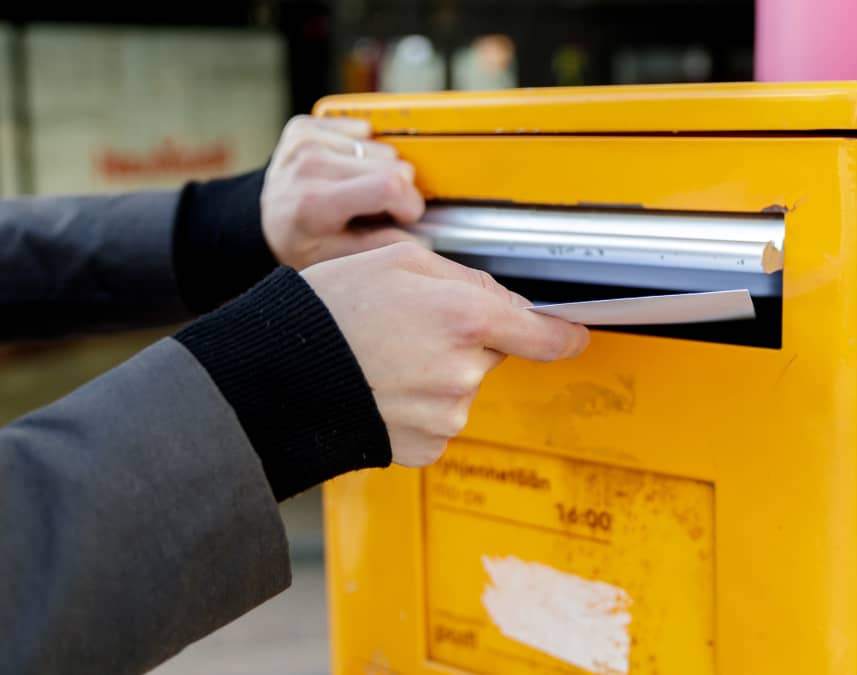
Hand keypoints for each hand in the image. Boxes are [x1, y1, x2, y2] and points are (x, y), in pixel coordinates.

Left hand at [262, 115, 424, 269]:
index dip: (410, 203)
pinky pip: (362, 130)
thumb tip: (420, 239)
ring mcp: (306, 142)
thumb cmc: (300, 240)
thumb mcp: (337, 258)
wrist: (261, 218)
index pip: (389, 186)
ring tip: (355, 189)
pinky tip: (344, 169)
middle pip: (393, 165)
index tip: (404, 216)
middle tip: (373, 208)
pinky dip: (360, 150)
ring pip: (382, 148)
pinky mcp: (306, 126)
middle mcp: (310, 166)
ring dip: (378, 170)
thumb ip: (381, 246)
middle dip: (396, 190)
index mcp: (317, 203)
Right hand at [301, 242, 589, 466]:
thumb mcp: (397, 261)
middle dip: (465, 340)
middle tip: (412, 329)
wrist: (277, 374)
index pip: (544, 334)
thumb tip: (505, 301)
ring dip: (438, 374)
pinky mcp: (426, 446)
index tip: (573, 333)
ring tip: (386, 359)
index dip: (562, 333)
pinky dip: (418, 407)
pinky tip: (382, 389)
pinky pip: (438, 420)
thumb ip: (463, 277)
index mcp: (466, 317)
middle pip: (491, 354)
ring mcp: (447, 414)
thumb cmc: (330, 309)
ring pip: (462, 387)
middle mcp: (465, 371)